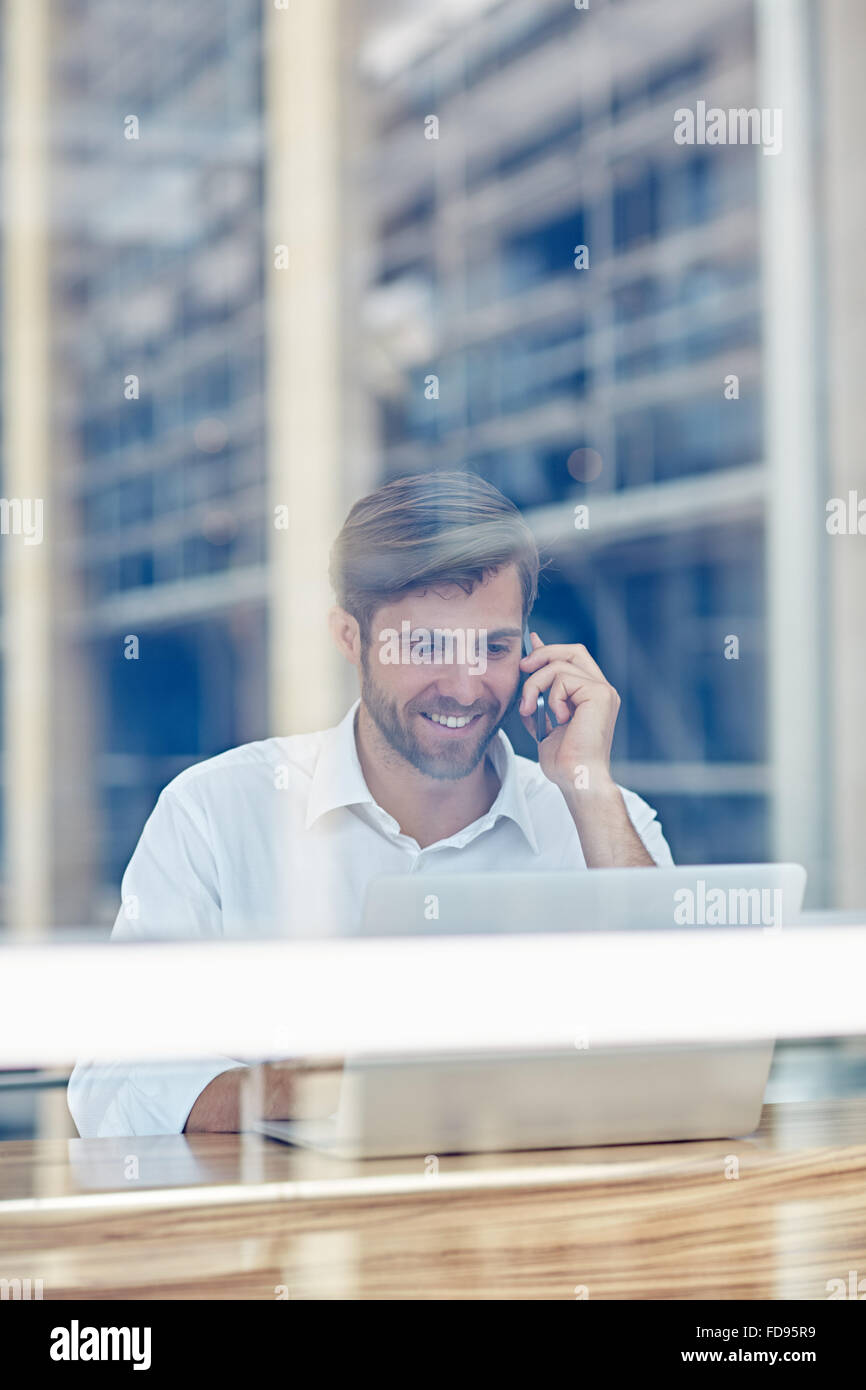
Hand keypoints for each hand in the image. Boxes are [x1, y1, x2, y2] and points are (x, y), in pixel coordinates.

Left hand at [518, 632, 620, 794]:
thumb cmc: (563, 761)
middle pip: (572, 650)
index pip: (573, 658)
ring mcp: (603, 691)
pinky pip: (563, 679)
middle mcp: (601, 690)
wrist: (577, 779)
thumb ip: (540, 698)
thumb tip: (529, 673)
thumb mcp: (544, 722)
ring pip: (558, 666)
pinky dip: (550, 698)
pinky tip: (557, 719)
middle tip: (523, 668)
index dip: (550, 648)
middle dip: (543, 654)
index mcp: (591, 696)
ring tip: (529, 710)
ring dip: (535, 686)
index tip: (530, 642)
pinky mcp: (600, 694)